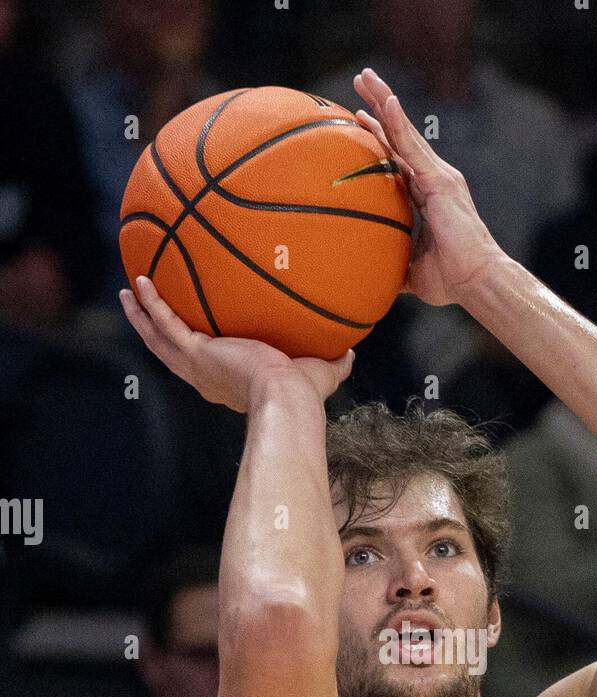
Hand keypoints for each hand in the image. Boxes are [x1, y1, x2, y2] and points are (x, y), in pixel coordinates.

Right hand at [120, 277, 354, 411]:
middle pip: (169, 351)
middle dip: (153, 330)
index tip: (191, 335)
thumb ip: (336, 363)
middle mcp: (206, 377)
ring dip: (141, 316)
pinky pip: (166, 323)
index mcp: (228, 383)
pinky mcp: (195, 353)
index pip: (205, 365)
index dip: (194, 349)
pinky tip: (142, 281)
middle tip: (140, 307)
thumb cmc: (303, 394)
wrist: (287, 398)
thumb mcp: (321, 372)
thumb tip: (352, 352)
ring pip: (158, 339)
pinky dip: (153, 304)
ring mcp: (197, 366)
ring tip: (129, 292)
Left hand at [352, 67, 504, 306]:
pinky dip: (399, 123)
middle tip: (361, 78)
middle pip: (402, 134)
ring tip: (366, 77)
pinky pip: (414, 147)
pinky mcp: (441, 181)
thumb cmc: (452, 280)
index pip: (398, 157)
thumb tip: (372, 276)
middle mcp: (434, 179)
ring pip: (405, 132)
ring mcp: (438, 177)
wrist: (476, 281)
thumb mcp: (412, 270)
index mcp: (428, 195)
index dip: (380, 135)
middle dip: (380, 105)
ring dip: (384, 102)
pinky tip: (386, 102)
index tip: (360, 117)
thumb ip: (393, 264)